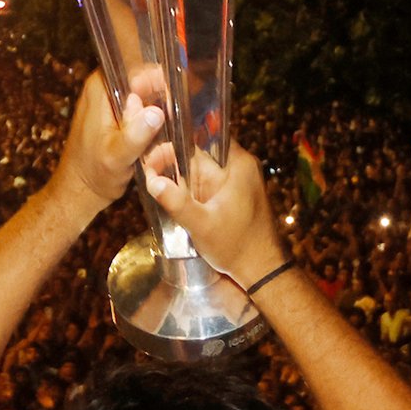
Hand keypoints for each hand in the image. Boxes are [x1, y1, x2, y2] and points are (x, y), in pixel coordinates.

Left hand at [53, 72, 163, 215]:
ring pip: (142, 94)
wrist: (80, 191)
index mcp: (100, 87)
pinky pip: (138, 108)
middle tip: (176, 114)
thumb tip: (157, 113)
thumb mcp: (117, 156)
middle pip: (141, 79)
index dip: (158, 79)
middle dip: (161, 94)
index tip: (174, 97)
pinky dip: (150, 118)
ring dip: (158, 107)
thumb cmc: (94, 174)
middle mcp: (103, 87)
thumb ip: (135, 135)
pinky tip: (162, 131)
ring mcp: (108, 101)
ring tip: (173, 124)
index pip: (135, 67)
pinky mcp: (114, 115)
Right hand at [142, 139, 284, 290]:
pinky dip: (193, 186)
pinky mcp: (237, 192)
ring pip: (203, 168)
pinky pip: (210, 181)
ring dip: (182, 176)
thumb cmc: (235, 247)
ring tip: (156, 182)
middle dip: (174, 162)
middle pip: (200, 153)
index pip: (200, 140)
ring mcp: (241, 178)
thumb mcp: (201, 225)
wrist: (262, 269)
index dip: (173, 146)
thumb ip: (176, 201)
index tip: (151, 159)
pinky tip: (176, 196)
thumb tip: (151, 180)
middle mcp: (241, 165)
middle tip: (148, 173)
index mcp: (237, 164)